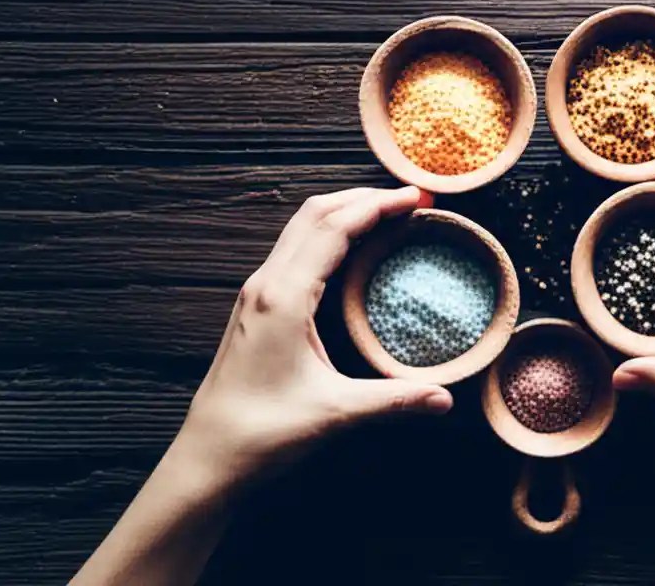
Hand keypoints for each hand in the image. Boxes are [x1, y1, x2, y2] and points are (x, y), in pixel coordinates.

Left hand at [175, 186, 453, 488]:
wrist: (208, 457)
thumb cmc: (263, 432)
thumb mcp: (335, 414)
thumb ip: (394, 400)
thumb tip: (446, 399)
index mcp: (283, 297)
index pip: (334, 228)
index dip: (378, 206)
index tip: (418, 198)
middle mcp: (265, 285)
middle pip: (315, 214)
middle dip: (363, 198)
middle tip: (410, 199)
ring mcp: (256, 295)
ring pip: (300, 229)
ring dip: (343, 212)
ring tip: (386, 214)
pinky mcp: (255, 308)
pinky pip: (294, 252)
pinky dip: (327, 236)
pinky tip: (350, 252)